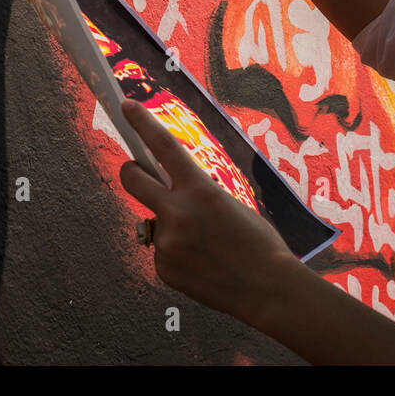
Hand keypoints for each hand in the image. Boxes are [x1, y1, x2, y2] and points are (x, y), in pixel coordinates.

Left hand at [117, 98, 297, 327]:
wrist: (268, 289)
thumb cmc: (259, 244)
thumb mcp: (230, 205)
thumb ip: (196, 195)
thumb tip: (171, 193)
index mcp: (200, 189)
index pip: (164, 146)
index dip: (142, 122)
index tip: (126, 106)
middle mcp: (177, 212)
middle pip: (132, 180)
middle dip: (131, 172)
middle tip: (136, 172)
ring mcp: (167, 242)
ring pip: (154, 222)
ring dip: (170, 226)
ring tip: (204, 245)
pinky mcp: (163, 269)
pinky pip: (162, 253)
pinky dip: (178, 255)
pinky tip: (202, 264)